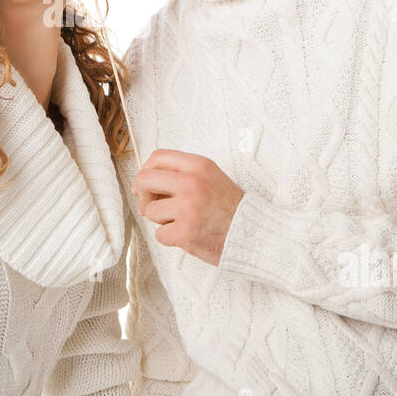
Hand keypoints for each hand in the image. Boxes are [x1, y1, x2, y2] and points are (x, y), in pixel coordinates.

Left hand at [131, 149, 244, 265]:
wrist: (253, 233)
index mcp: (199, 166)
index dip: (145, 171)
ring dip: (161, 220)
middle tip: (151, 205)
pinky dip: (170, 238)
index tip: (144, 184)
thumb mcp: (210, 178)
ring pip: (150, 211)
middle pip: (145, 180)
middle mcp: (192, 183)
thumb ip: (182, 175)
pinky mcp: (186, 232)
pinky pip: (160, 235)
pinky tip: (188, 235)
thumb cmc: (230, 208)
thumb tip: (143, 183)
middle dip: (143, 195)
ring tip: (181, 222)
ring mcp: (188, 208)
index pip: (158, 157)